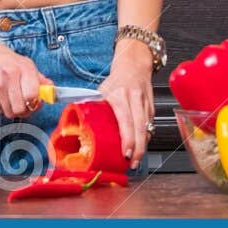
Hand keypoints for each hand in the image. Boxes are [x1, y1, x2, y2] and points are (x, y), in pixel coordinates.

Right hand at [0, 41, 47, 119]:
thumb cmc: (9, 61)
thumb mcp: (27, 65)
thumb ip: (40, 79)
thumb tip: (52, 92)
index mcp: (25, 68)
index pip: (32, 95)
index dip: (36, 104)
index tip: (36, 103)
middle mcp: (11, 76)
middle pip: (20, 108)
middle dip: (25, 111)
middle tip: (25, 107)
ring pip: (9, 112)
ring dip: (13, 110)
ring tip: (13, 101)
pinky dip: (2, 107)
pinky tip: (3, 97)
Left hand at [100, 39, 156, 167]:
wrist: (135, 65)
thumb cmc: (116, 80)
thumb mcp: (101, 90)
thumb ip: (91, 107)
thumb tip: (75, 125)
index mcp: (120, 95)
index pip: (125, 120)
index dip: (127, 138)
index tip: (125, 153)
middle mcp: (135, 99)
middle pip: (140, 127)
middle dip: (137, 148)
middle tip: (132, 163)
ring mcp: (146, 103)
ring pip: (147, 128)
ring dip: (142, 146)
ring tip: (135, 159)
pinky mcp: (152, 107)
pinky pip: (150, 125)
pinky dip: (146, 138)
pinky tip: (141, 146)